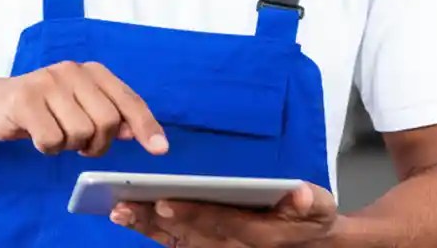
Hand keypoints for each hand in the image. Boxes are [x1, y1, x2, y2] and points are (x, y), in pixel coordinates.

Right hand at [0, 60, 168, 157]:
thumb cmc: (42, 107)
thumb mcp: (80, 106)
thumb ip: (109, 115)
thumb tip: (136, 132)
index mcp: (92, 71)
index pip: (128, 100)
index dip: (146, 126)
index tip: (160, 149)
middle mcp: (72, 70)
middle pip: (108, 121)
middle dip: (98, 143)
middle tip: (81, 144)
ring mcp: (47, 83)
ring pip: (81, 134)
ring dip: (69, 146)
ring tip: (55, 133)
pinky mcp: (25, 100)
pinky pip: (53, 140)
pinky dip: (48, 148)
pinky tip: (37, 135)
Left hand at [110, 182, 338, 246]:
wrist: (309, 245)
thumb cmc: (309, 219)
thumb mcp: (318, 207)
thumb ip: (309, 201)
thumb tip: (299, 193)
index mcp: (258, 234)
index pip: (221, 223)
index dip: (194, 214)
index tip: (166, 201)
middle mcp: (232, 247)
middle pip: (189, 235)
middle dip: (156, 221)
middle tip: (125, 205)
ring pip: (176, 242)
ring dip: (146, 228)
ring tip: (118, 212)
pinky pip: (175, 244)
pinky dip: (151, 232)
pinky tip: (127, 219)